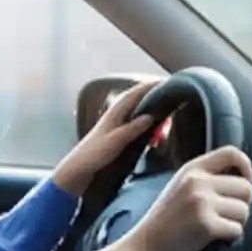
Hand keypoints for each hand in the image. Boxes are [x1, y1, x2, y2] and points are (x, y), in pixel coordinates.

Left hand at [52, 80, 159, 196]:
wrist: (81, 167)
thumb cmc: (95, 153)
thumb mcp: (117, 140)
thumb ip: (134, 128)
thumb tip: (151, 116)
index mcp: (117, 110)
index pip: (137, 91)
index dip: (153, 85)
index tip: (169, 84)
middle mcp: (119, 113)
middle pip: (142, 101)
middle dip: (158, 105)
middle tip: (170, 115)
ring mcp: (119, 122)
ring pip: (142, 114)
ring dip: (155, 120)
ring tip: (164, 130)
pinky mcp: (120, 133)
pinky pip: (139, 125)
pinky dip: (149, 129)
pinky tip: (154, 139)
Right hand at [97, 146, 251, 250]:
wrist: (143, 248)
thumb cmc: (163, 222)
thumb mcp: (179, 187)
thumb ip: (205, 179)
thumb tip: (240, 181)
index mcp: (192, 169)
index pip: (232, 153)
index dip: (246, 167)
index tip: (244, 183)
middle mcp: (197, 181)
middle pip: (245, 187)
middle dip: (242, 205)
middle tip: (228, 216)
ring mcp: (202, 202)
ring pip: (244, 210)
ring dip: (237, 223)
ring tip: (219, 229)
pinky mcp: (206, 225)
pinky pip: (237, 230)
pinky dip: (231, 238)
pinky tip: (215, 240)